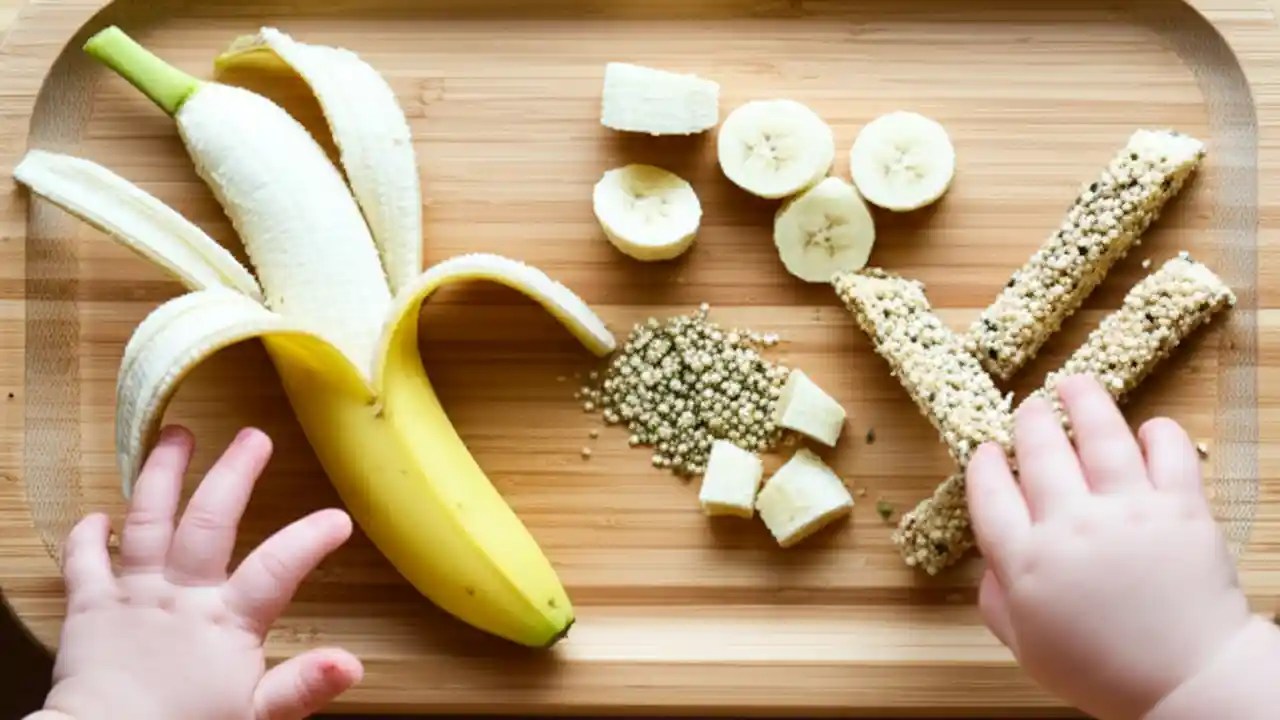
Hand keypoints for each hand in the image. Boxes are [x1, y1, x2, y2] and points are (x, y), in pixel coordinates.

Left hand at [38, 426, 361, 719]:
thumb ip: (302, 687)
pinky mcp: (89, 606)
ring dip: (162, 475)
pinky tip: (99, 514)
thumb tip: (351, 664)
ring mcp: (133, 595)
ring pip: (147, 520)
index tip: (338, 518)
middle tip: (254, 438)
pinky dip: (89, 534)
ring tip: (178, 436)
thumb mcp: (255, 719)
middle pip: (208, 521)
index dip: (308, 539)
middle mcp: (180, 596)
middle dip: (233, 474)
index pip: (276, 569)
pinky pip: (84, 560)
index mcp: (226, 622)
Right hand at [966, 374, 1276, 719]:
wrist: (1188, 684)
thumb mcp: (1027, 649)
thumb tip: (991, 564)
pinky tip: (1146, 429)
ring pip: (1100, 434)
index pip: (989, 492)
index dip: (984, 463)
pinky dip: (1156, 432)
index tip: (986, 451)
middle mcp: (1071, 525)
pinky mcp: (1180, 506)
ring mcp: (1127, 510)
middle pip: (1040, 450)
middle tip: (1031, 411)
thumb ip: (997, 602)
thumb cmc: (1104, 673)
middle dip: (1030, 422)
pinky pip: (1169, 450)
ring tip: (1074, 383)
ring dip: (1083, 401)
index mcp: (1026, 561)